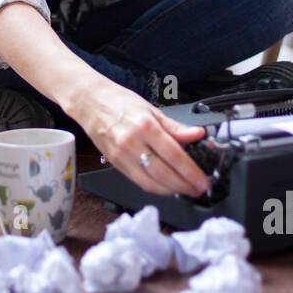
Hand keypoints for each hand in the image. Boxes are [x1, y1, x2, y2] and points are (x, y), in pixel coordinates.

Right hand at [68, 77, 210, 196]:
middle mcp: (132, 143)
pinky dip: (155, 187)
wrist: (89, 102)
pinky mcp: (115, 164)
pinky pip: (138, 182)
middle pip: (163, 174)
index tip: (203, 180)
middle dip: (184, 186)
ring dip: (171, 191)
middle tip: (199, 189)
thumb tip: (197, 135)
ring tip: (186, 190)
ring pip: (150, 183)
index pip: (174, 155)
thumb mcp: (151, 109)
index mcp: (145, 127)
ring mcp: (122, 156)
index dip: (191, 172)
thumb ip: (175, 127)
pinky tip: (166, 187)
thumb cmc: (119, 102)